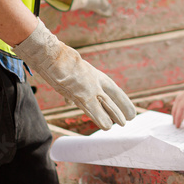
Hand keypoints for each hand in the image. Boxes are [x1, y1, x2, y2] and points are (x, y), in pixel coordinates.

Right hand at [14, 19, 134, 129]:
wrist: (52, 57)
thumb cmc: (58, 62)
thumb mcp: (69, 72)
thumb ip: (72, 89)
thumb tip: (69, 101)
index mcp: (93, 74)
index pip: (111, 87)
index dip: (118, 97)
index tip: (124, 104)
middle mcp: (95, 81)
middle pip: (112, 96)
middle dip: (121, 106)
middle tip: (131, 116)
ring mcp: (90, 88)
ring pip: (107, 104)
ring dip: (116, 114)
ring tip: (123, 123)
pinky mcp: (83, 96)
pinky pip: (95, 111)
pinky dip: (101, 118)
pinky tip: (108, 127)